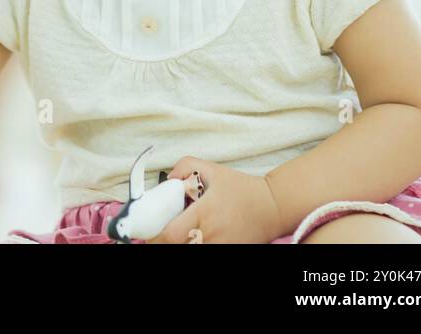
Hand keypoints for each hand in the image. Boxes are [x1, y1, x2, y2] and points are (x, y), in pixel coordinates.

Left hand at [146, 156, 283, 244]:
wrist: (271, 207)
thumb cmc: (240, 187)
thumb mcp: (211, 169)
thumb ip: (184, 166)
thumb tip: (166, 180)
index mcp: (204, 212)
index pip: (171, 234)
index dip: (156, 236)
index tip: (149, 231)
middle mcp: (211, 234)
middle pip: (177, 248)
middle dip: (164, 243)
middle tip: (161, 235)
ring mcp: (221, 248)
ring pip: (190, 253)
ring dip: (181, 244)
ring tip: (180, 235)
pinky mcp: (229, 253)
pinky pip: (205, 254)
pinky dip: (195, 246)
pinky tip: (194, 240)